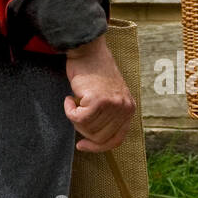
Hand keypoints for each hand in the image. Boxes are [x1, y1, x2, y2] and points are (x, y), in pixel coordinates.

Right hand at [64, 35, 135, 151]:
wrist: (88, 50)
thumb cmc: (94, 72)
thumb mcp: (110, 97)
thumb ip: (109, 116)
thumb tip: (94, 141)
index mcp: (129, 109)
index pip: (116, 140)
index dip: (97, 147)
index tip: (82, 146)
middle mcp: (124, 108)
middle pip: (98, 137)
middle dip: (82, 129)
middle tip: (75, 112)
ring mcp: (112, 105)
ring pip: (87, 128)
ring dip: (74, 117)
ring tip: (73, 101)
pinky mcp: (98, 100)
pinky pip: (78, 118)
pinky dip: (69, 111)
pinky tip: (68, 99)